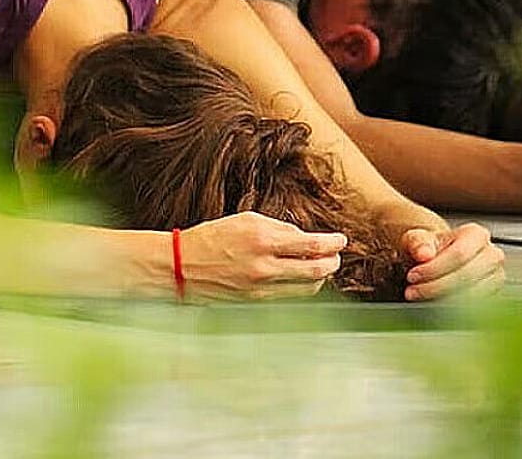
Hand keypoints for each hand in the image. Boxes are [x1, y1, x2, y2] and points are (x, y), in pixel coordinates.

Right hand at [177, 211, 346, 300]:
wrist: (181, 265)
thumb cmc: (210, 238)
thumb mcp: (244, 220)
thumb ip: (277, 228)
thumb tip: (304, 238)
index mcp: (262, 239)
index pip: (312, 245)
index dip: (333, 243)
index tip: (341, 240)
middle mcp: (264, 265)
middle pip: (317, 270)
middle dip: (332, 263)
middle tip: (336, 256)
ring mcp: (261, 287)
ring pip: (308, 287)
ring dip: (320, 277)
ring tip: (320, 268)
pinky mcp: (256, 301)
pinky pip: (290, 296)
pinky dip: (300, 287)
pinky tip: (299, 279)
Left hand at [401, 223, 504, 300]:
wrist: (436, 258)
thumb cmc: (430, 247)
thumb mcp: (418, 239)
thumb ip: (418, 242)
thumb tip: (424, 253)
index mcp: (476, 234)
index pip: (459, 254)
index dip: (434, 268)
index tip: (413, 276)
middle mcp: (492, 255)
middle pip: (467, 275)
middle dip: (436, 285)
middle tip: (412, 290)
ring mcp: (496, 276)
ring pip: (473, 294)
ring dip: (442, 299)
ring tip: (419, 296)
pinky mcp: (493, 295)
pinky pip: (476, 307)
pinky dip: (452, 308)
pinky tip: (433, 303)